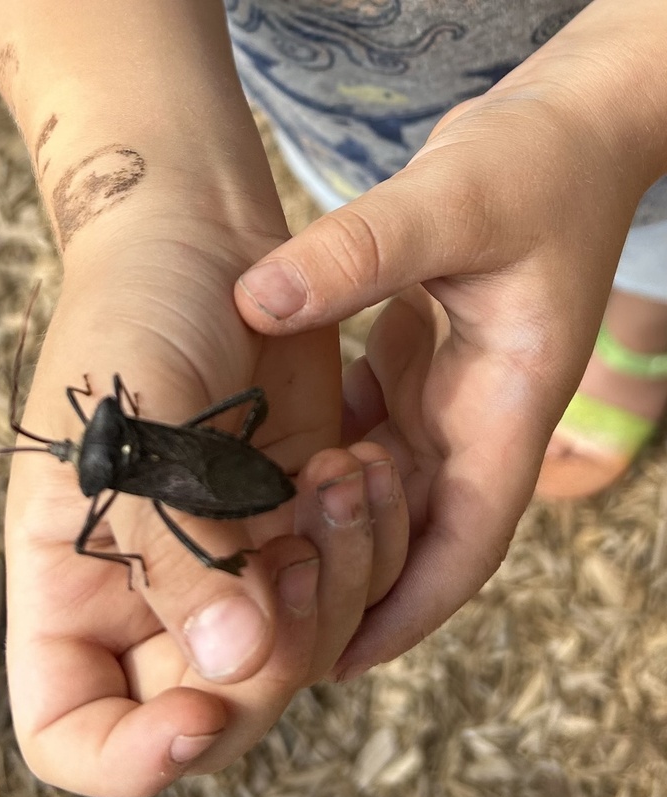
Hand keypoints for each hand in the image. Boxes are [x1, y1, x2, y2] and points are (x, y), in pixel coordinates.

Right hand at [3, 217, 407, 796]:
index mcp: (69, 587)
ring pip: (293, 664)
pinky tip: (358, 465)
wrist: (196, 241)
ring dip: (337, 592)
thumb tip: (236, 664)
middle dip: (272, 665)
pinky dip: (368, 549)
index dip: (127, 760)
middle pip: (208, 716)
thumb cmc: (129, 317)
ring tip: (337, 479)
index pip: (71, 736)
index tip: (198, 716)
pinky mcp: (291, 534)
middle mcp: (146, 599)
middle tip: (294, 552)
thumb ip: (171, 552)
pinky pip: (347, 596)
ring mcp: (225, 573)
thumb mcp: (127, 428)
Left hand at [235, 57, 654, 677]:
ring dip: (320, 528)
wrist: (564, 126)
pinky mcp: (419, 377)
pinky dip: (316, 464)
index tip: (333, 661)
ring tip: (241, 563)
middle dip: (344, 582)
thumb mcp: (455, 201)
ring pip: (379, 496)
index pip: (461, 544)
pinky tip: (254, 472)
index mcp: (507, 412)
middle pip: (410, 537)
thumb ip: (362, 252)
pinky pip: (363, 441)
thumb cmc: (538, 161)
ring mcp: (448, 404)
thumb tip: (259, 298)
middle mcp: (477, 425)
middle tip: (258, 621)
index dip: (402, 610)